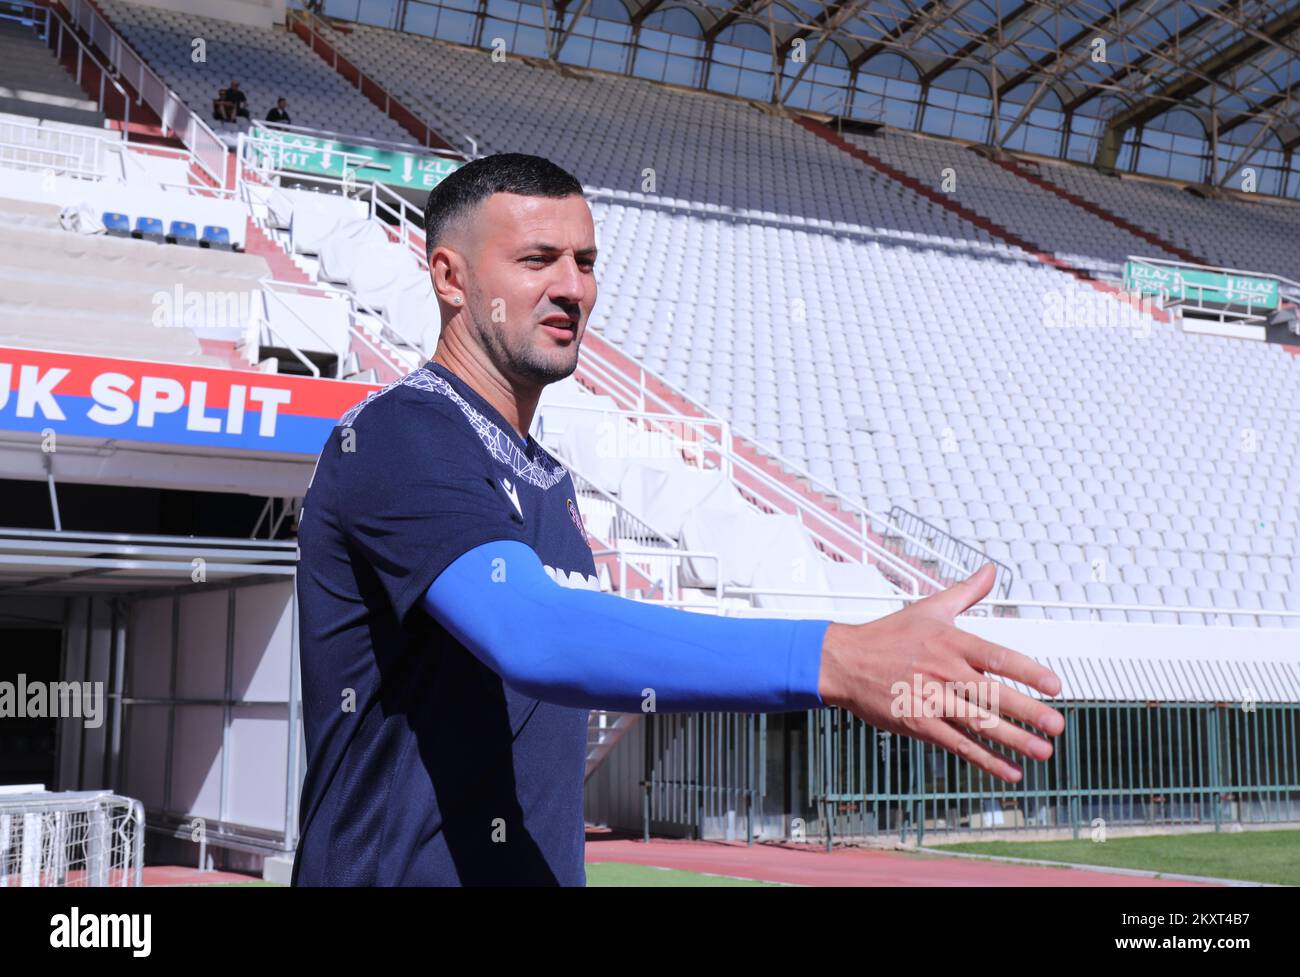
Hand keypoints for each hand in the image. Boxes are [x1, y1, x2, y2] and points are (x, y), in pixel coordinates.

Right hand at [817, 563, 1063, 781]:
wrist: (844, 661)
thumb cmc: (887, 636)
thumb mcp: (929, 608)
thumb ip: (966, 592)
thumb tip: (991, 571)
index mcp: (951, 642)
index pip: (997, 656)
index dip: (1028, 672)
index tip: (1054, 685)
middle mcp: (943, 671)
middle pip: (992, 694)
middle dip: (1027, 711)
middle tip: (1056, 725)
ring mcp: (930, 699)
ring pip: (978, 722)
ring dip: (1013, 739)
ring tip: (1042, 751)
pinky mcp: (917, 723)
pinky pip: (957, 744)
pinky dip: (984, 759)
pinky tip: (1008, 770)